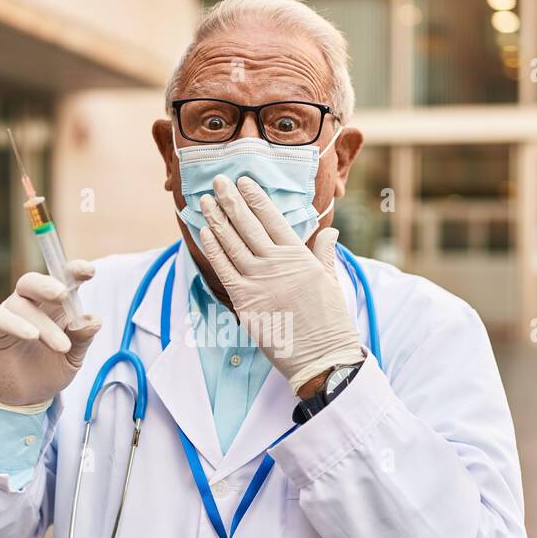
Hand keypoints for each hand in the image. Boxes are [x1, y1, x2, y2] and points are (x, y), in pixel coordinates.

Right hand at [0, 263, 100, 407]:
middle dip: (48, 284)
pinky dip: (18, 325)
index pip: (62, 280)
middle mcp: (30, 303)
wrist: (27, 397)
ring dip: (44, 326)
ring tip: (62, 347)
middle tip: (63, 295)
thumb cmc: (51, 369)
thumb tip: (93, 320)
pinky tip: (32, 336)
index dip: (74, 271)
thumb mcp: (73, 357)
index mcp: (54, 304)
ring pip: (22, 306)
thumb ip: (82, 338)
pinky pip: (2, 319)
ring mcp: (9, 314)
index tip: (89, 271)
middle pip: (32, 281)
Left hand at [197, 174, 363, 394]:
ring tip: (206, 200)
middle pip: (248, 225)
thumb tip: (331, 231)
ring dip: (217, 219)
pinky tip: (205, 232)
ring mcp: (258, 281)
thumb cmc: (330, 322)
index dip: (256, 198)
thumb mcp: (332, 281)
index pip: (273, 218)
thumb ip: (324, 254)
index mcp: (299, 256)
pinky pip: (223, 269)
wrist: (322, 356)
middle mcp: (276, 264)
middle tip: (219, 181)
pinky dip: (213, 248)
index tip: (244, 182)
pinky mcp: (245, 301)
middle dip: (232, 201)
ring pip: (232, 243)